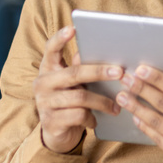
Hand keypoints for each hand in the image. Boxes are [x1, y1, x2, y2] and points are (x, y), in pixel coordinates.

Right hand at [33, 26, 122, 153]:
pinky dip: (91, 118)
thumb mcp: (74, 85)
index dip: (60, 38)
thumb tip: (100, 52)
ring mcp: (44, 103)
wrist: (57, 134)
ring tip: (116, 106)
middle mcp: (42, 83)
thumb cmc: (70, 102)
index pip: (51, 49)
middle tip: (120, 72)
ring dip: (102, 102)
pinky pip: (78, 115)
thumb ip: (81, 68)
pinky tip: (96, 120)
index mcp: (48, 69)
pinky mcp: (51, 121)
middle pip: (74, 73)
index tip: (73, 28)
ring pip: (80, 97)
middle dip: (99, 72)